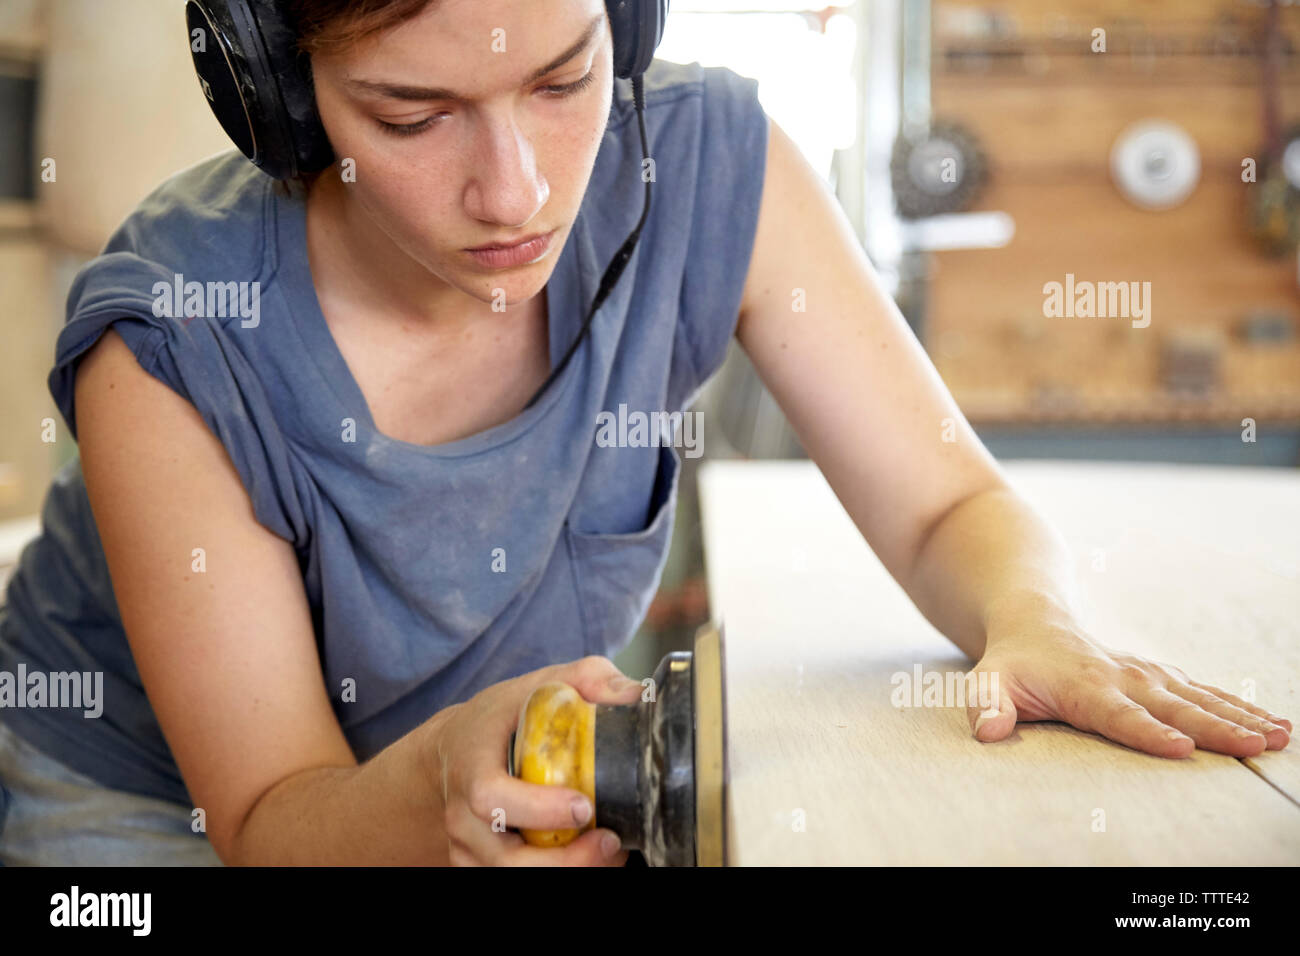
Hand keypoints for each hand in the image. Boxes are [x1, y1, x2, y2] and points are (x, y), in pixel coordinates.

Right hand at [432, 655, 645, 864]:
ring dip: (567, 872)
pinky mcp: (477, 866)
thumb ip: (586, 679)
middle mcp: (461, 814)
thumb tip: (632, 694)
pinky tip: (587, 860)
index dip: (537, 809)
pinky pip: (513, 881)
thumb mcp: (538, 684)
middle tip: (610, 842)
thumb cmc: (499, 718)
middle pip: (505, 858)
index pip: (490, 797)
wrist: (457, 747)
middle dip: (564, 861)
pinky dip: (556, 875)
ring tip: (608, 851)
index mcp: (471, 764)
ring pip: (511, 877)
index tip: (583, 806)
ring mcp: (467, 847)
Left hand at [966, 614, 1291, 757]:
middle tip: (1254, 746)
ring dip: (1240, 717)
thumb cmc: (1011, 663)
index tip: (1180, 748)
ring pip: (1199, 698)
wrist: (1033, 621)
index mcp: (1085, 687)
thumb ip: (986, 706)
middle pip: (1174, 708)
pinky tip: (1274, 725)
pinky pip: (1205, 692)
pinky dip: (1240, 707)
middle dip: (1216, 728)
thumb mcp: (988, 682)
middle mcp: (1124, 679)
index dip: (1148, 732)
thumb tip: (987, 732)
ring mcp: (1147, 675)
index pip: (1120, 716)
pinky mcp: (1161, 676)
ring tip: (1280, 736)